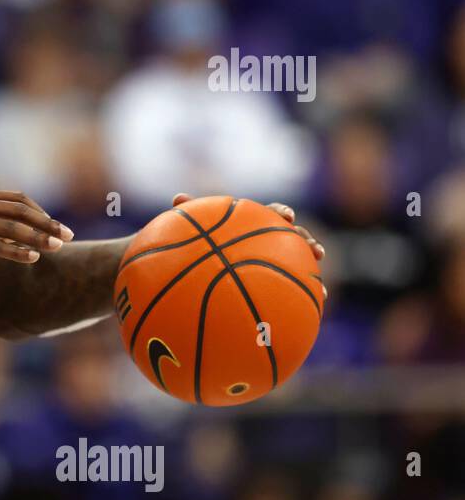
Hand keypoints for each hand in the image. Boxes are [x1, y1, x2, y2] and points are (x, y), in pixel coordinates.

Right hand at [0, 186, 73, 271]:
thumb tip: (12, 229)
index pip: (19, 199)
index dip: (42, 212)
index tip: (58, 226)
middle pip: (21, 210)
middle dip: (48, 223)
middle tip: (69, 235)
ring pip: (12, 227)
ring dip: (39, 237)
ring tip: (58, 248)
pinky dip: (17, 251)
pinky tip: (33, 258)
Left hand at [171, 193, 326, 298]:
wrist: (206, 270)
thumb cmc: (204, 244)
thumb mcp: (196, 233)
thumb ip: (192, 216)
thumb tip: (178, 198)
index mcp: (257, 223)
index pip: (273, 213)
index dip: (282, 213)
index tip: (287, 216)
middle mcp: (272, 240)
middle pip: (295, 237)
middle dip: (306, 241)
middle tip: (312, 249)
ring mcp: (279, 260)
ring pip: (302, 262)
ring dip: (312, 271)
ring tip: (322, 286)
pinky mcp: (280, 281)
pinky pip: (295, 288)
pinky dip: (310, 294)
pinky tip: (319, 302)